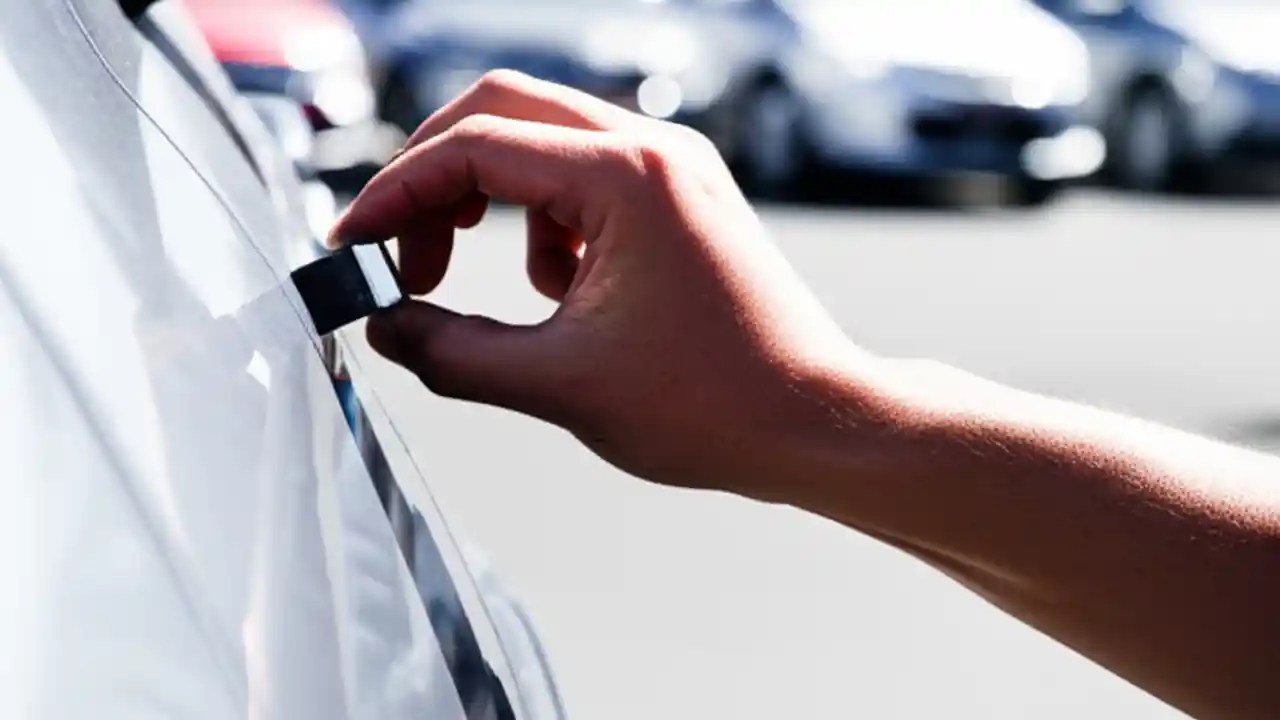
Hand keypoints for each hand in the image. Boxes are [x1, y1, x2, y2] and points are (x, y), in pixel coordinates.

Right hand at [331, 70, 879, 495]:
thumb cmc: (716, 405)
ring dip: (489, 204)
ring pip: (540, 142)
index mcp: (626, 176)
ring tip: (495, 291)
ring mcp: (671, 169)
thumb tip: (385, 325)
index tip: (356, 245)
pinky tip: (559, 294)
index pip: (474, 146)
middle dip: (435, 179)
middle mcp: (652, 150)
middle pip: (501, 111)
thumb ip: (452, 353)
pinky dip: (542, 226)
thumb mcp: (562, 385)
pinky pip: (581, 181)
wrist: (813, 422)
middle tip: (402, 254)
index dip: (396, 194)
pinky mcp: (678, 198)